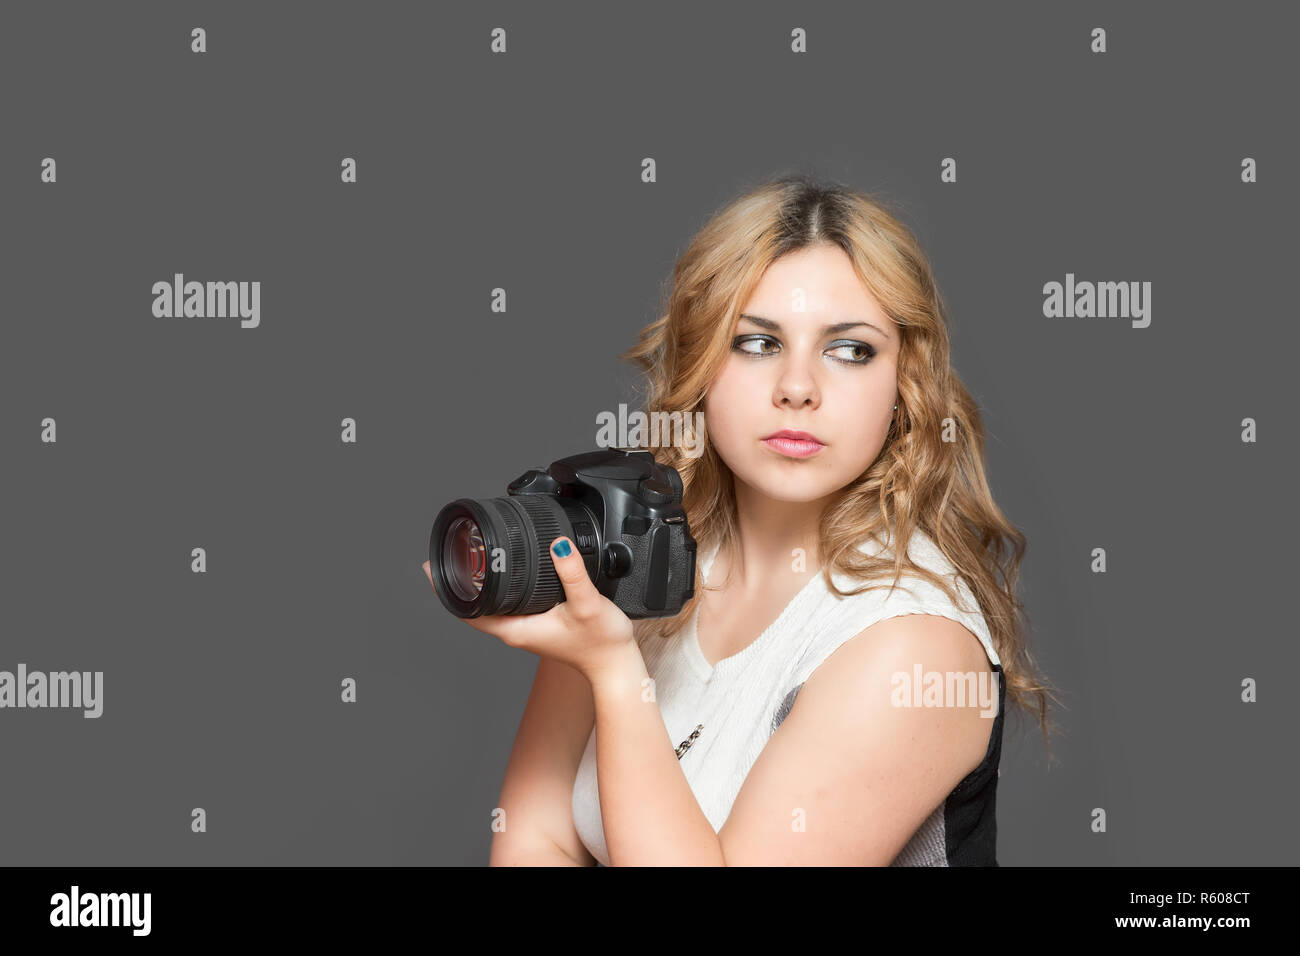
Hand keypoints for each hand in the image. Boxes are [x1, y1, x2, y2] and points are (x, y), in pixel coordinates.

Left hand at [422, 536, 637, 680]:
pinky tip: (502, 575)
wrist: (615, 665)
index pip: (468, 611)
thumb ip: (573, 574)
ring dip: (476, 586)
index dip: (447, 590)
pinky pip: (506, 606)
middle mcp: (515, 632)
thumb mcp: (587, 604)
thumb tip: (557, 545)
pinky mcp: (537, 626)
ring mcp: (525, 630)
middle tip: (444, 554)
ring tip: (465, 559)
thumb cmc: (600, 643)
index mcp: (515, 630)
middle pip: (473, 607)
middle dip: (457, 582)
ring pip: (489, 607)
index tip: (431, 568)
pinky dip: (496, 590)